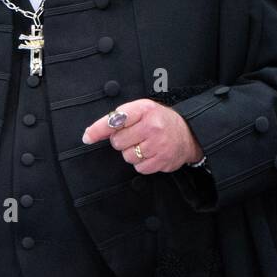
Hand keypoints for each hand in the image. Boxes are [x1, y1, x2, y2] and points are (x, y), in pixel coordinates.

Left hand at [81, 99, 204, 173]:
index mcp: (144, 109)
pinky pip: (139, 167)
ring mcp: (158, 145)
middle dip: (122, 141)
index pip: (115, 120)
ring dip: (132, 153)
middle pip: (118, 142)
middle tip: (136, 136)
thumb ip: (118, 119)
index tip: (87, 137)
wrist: (189, 134)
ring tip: (145, 145)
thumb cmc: (160, 121)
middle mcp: (152, 126)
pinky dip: (142, 163)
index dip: (98, 129)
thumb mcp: (142, 110)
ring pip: (127, 156)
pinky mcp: (162, 161)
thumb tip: (90, 134)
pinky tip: (151, 153)